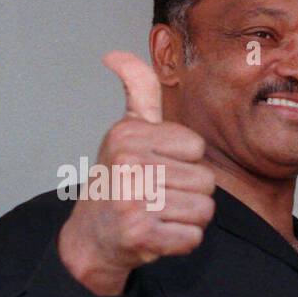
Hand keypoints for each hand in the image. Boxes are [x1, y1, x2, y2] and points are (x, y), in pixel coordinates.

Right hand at [58, 52, 216, 295]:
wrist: (92, 236)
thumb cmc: (119, 181)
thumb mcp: (128, 131)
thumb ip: (138, 91)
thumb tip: (114, 54)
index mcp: (129, 135)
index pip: (197, 147)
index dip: (185, 162)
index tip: (158, 169)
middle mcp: (127, 164)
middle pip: (205, 181)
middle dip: (189, 194)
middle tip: (158, 198)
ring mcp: (131, 201)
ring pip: (203, 211)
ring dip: (187, 219)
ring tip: (158, 215)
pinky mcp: (139, 234)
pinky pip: (192, 238)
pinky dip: (181, 242)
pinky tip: (157, 235)